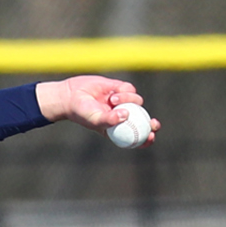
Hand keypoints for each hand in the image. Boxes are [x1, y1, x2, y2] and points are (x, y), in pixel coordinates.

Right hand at [35, 75, 160, 146]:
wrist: (72, 95)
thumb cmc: (82, 112)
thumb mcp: (95, 120)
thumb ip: (110, 120)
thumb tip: (127, 116)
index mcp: (118, 129)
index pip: (136, 137)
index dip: (146, 138)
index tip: (151, 137)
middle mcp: (123, 116)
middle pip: (144, 120)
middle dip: (151, 123)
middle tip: (153, 123)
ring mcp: (123, 102)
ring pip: (137, 102)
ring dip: (128, 100)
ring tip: (112, 100)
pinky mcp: (120, 88)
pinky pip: (130, 89)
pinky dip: (124, 92)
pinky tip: (112, 93)